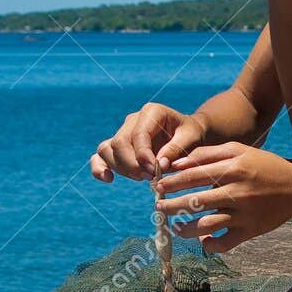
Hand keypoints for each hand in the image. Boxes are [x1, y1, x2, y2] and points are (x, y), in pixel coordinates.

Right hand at [91, 101, 207, 182]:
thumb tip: (160, 163)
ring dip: (122, 168)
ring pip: (108, 150)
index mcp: (151, 112)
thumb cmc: (191, 135)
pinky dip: (99, 167)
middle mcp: (133, 119)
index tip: (154, 172)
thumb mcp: (191, 138)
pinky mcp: (118, 146)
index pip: (139, 134)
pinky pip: (101, 155)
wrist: (188, 135)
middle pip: (120, 143)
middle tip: (150, 178)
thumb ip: (176, 149)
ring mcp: (123, 132)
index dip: (143, 155)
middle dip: (132, 164)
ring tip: (142, 178)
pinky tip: (108, 179)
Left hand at [154, 142, 291, 251]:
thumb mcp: (239, 150)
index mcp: (232, 169)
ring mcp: (244, 214)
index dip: (172, 182)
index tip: (158, 186)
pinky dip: (211, 245)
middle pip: (195, 201)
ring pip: (206, 225)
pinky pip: (225, 244)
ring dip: (185, 229)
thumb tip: (177, 164)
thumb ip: (207, 154)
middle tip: (159, 207)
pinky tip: (203, 240)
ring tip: (175, 227)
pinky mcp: (250, 231)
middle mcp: (237, 192)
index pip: (193, 176)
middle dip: (171, 205)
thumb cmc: (264, 165)